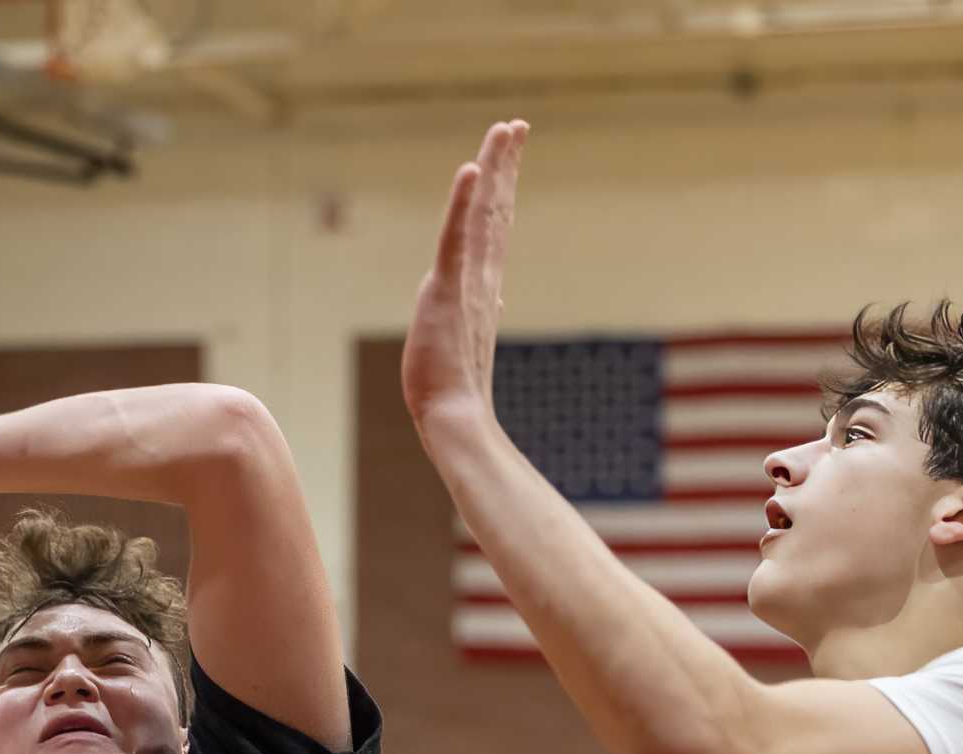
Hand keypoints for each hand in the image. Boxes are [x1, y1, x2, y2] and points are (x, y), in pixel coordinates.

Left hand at [402, 119, 527, 434]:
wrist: (454, 418)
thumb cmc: (453, 389)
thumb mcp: (465, 339)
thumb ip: (479, 313)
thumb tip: (494, 300)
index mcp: (483, 287)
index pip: (494, 227)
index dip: (502, 188)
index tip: (510, 154)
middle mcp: (482, 277)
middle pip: (496, 208)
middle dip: (505, 164)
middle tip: (516, 126)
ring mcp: (467, 281)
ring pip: (483, 213)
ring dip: (494, 168)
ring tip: (505, 130)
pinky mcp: (447, 289)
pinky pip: (456, 238)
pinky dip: (465, 203)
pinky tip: (472, 170)